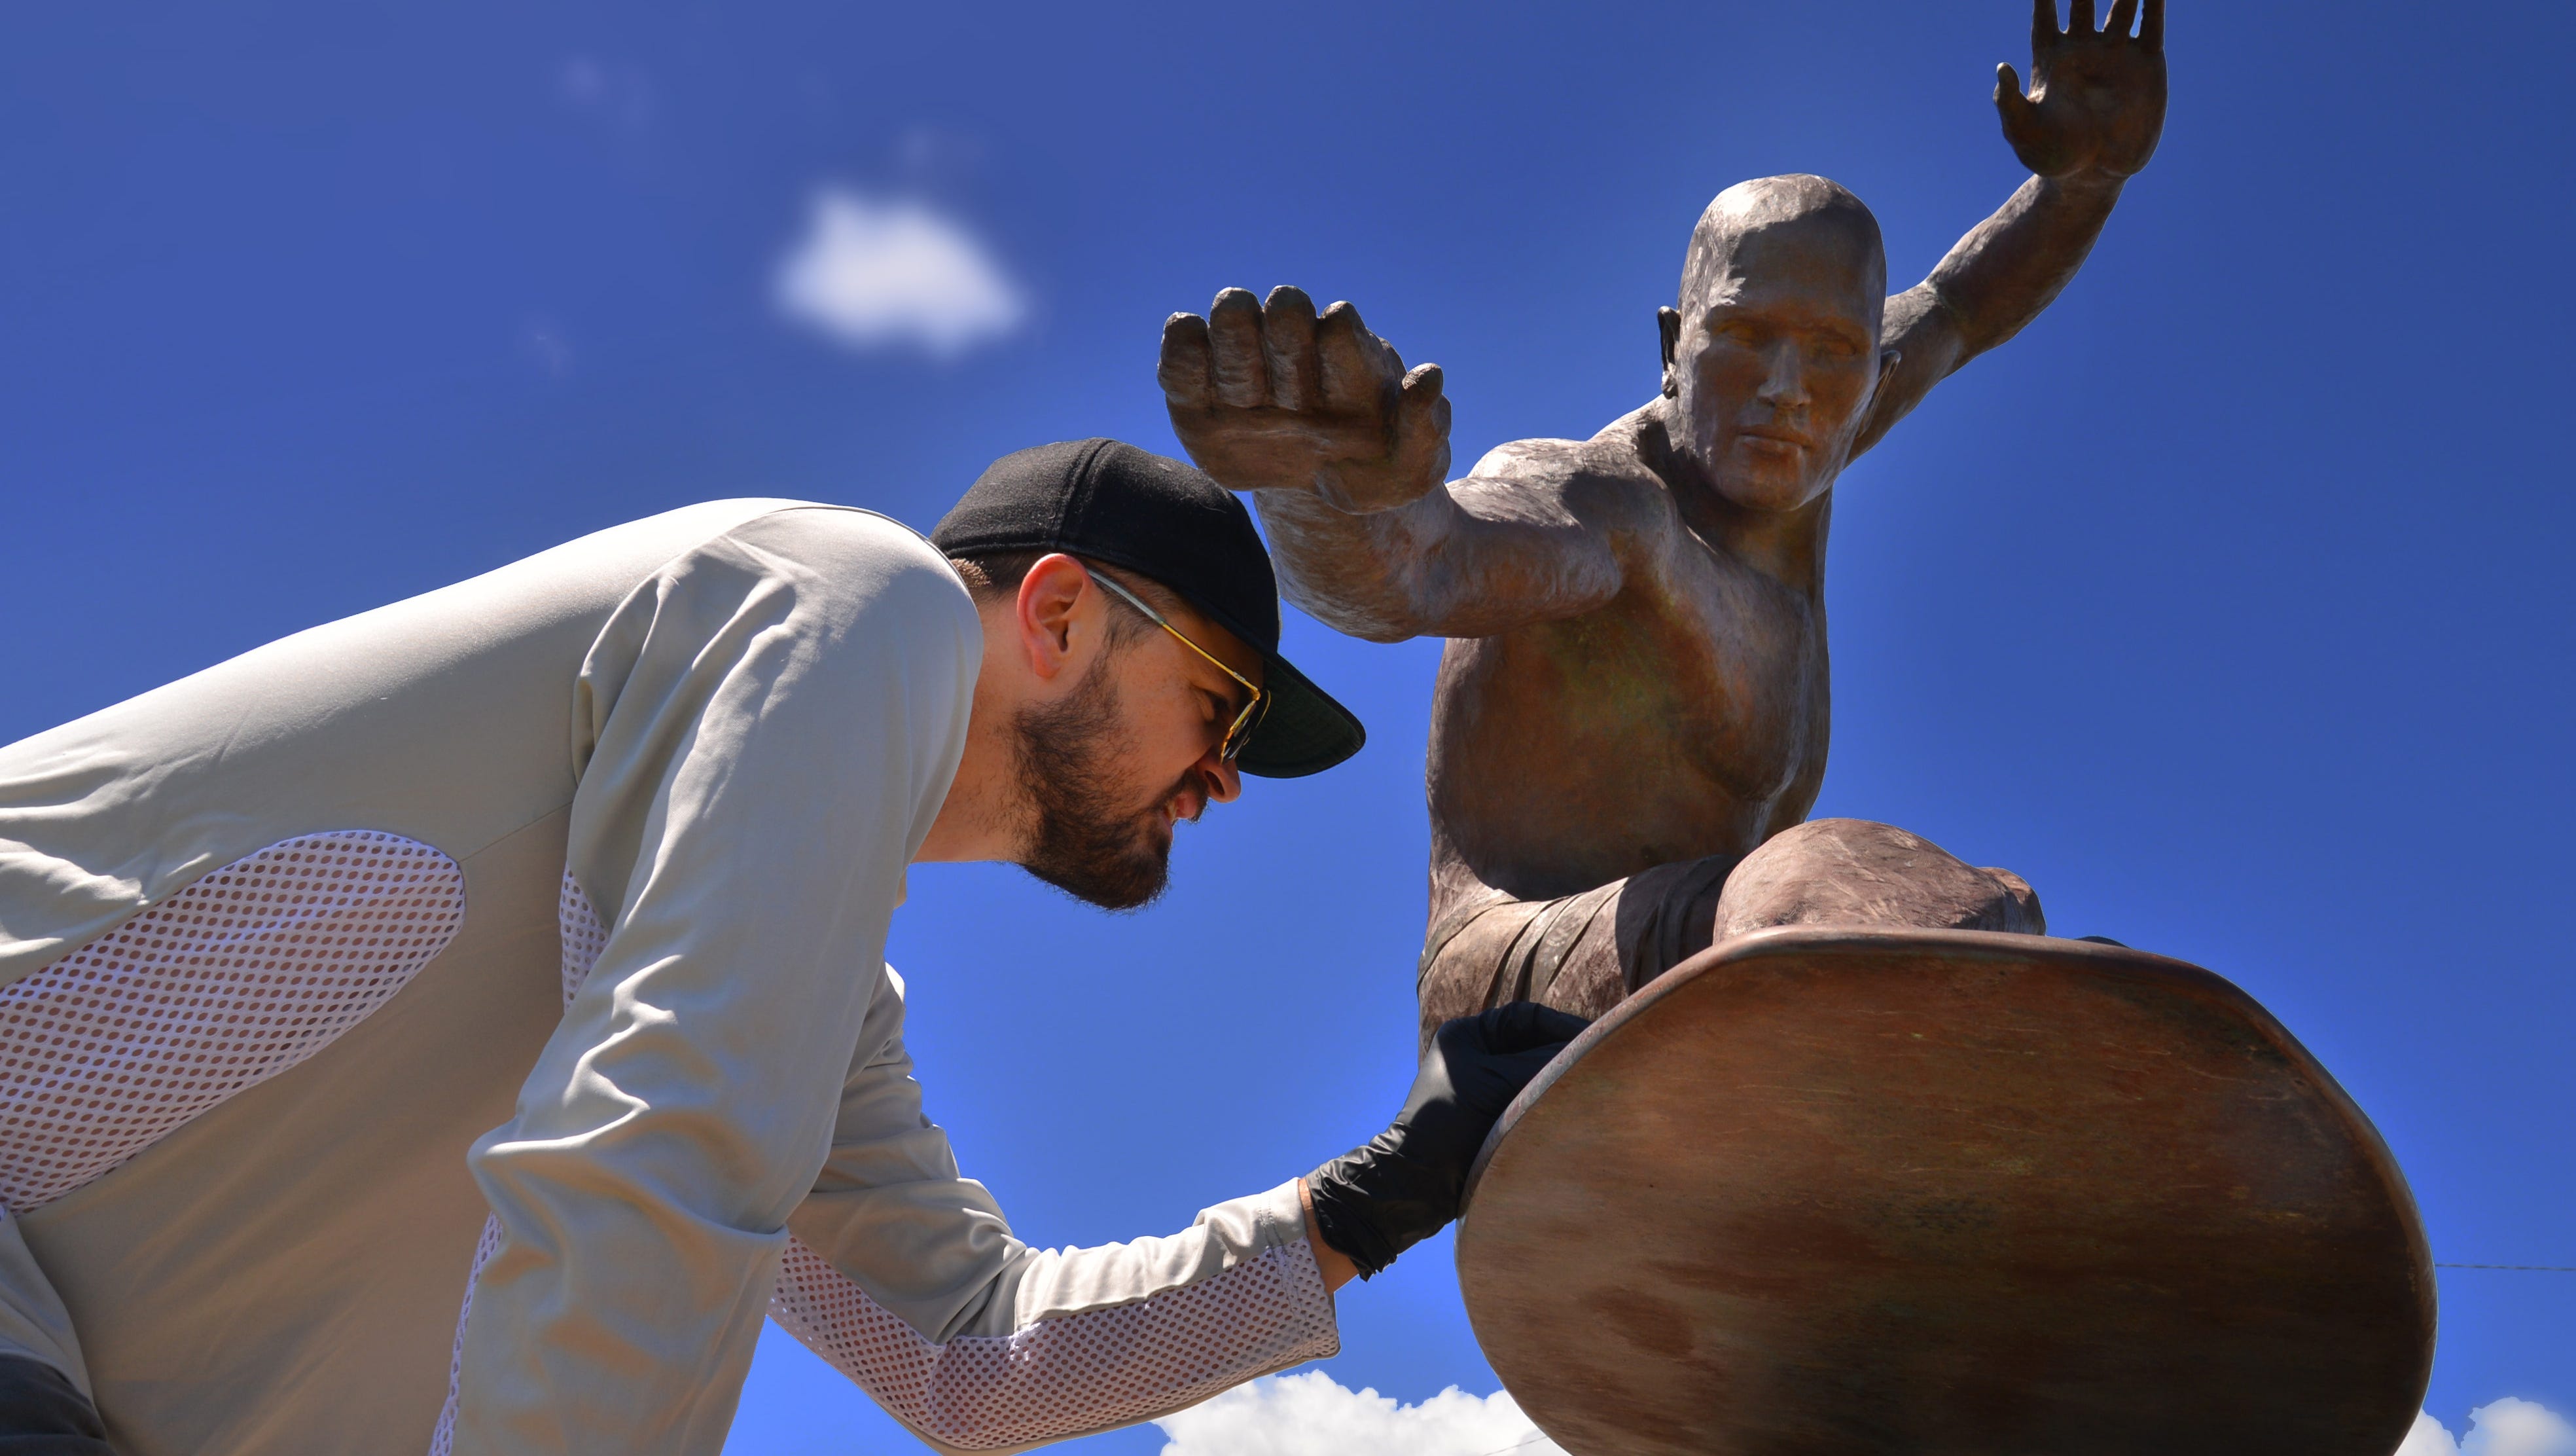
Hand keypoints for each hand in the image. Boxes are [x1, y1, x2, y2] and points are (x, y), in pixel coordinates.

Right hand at [1159, 285, 1452, 514]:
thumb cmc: (1372, 472)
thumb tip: (1429, 376)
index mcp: (1352, 359)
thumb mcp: (1411, 471)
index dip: (1339, 345)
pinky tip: (1199, 393)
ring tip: (1249, 401)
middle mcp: (1300, 347)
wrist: (1319, 498)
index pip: (1340, 325)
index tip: (1338, 402)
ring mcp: (1248, 363)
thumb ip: (1427, 430)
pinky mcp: (1198, 393)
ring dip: (1237, 349)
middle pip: (1286, 308)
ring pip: (1232, 316)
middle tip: (1289, 400)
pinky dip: (1182, 358)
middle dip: (1288, 343)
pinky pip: (1178, 356)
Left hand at [1303, 1002, 1588, 1278]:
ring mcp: (1481, 1086)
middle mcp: (1474, 1055)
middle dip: (1564, 1054)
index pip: (1527, 1018)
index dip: (1564, 1026)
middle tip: (1601, 1065)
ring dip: (1558, 1080)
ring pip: (1533, 1073)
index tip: (1598, 1038)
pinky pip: (1527, 1099)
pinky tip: (1570, 1111)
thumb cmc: (1448, 1124)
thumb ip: (1541, 1064)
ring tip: (1590, 1088)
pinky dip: (1547, 1102)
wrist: (1417, 1181)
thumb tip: (1585, 1049)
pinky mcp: (1489, 1116)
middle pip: (1532, 1044)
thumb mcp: (1498, 1086)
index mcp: (1468, 1035)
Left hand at [1995, 0, 2166, 181]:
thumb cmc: (2052, 156)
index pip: (2046, 13)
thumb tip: (2001, 67)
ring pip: (2121, 4)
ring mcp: (2115, 53)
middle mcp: (2084, 48)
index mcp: (2051, 59)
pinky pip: (2151, 25)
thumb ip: (2007, 101)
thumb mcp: (2022, 131)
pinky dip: (2154, 2)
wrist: (2092, 175)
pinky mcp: (2145, 64)